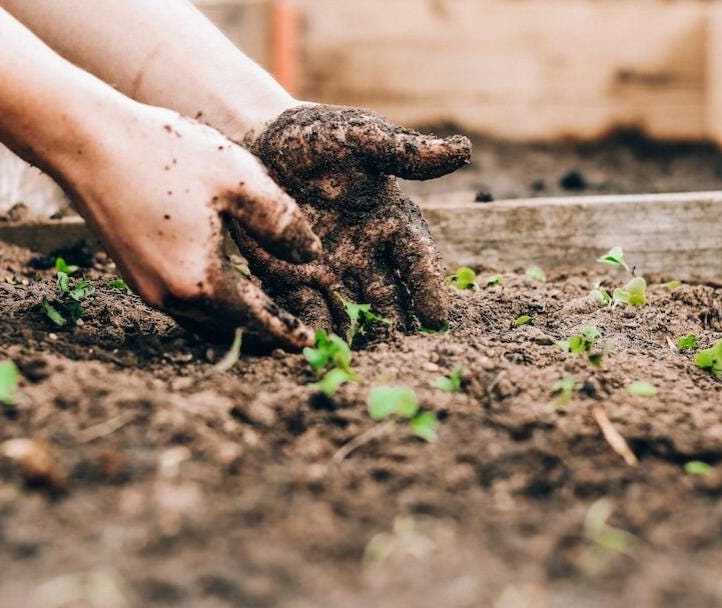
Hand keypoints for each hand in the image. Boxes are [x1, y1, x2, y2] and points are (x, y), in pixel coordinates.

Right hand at [61, 104, 320, 348]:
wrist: (86, 140)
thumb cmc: (165, 154)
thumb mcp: (239, 180)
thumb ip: (282, 222)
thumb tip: (311, 255)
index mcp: (199, 281)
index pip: (255, 319)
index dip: (286, 330)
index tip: (310, 343)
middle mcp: (169, 296)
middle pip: (228, 327)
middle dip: (263, 331)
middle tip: (293, 332)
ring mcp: (146, 287)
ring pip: (203, 318)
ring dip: (236, 319)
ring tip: (265, 312)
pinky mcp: (132, 272)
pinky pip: (182, 302)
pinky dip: (211, 303)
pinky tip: (225, 285)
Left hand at [235, 104, 470, 333]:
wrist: (258, 143)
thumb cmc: (316, 137)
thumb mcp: (359, 137)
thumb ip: (404, 151)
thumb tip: (463, 150)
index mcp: (391, 222)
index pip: (418, 260)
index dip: (429, 288)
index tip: (437, 319)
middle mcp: (366, 253)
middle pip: (389, 297)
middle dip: (397, 325)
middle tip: (403, 353)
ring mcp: (331, 270)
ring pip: (352, 311)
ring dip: (358, 334)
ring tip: (363, 359)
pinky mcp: (293, 278)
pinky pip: (307, 308)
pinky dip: (314, 327)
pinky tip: (318, 346)